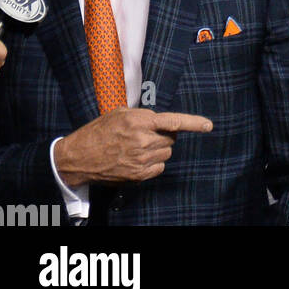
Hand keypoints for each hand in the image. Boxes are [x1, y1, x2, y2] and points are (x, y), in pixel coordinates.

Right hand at [54, 109, 212, 187]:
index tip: (208, 125)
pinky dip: (154, 162)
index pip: (174, 121)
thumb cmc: (99, 131)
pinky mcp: (138, 175)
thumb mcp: (120, 113)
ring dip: (159, 148)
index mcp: (139, 122)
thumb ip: (144, 115)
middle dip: (164, 134)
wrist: (79, 157)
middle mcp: (143, 141)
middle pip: (172, 138)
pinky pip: (159, 166)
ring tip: (139, 146)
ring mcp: (141, 160)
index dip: (194, 123)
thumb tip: (160, 120)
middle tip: (147, 133)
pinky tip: (139, 158)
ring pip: (166, 152)